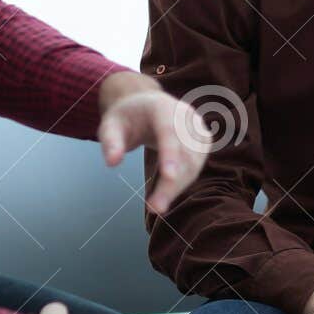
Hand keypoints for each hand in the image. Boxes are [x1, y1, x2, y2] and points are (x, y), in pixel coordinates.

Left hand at [96, 72, 208, 212]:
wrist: (145, 105)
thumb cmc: (126, 118)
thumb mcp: (109, 126)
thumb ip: (110, 142)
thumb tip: (112, 163)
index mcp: (161, 107)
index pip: (169, 130)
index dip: (171, 153)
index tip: (168, 177)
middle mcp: (185, 115)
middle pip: (184, 152)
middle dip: (172, 183)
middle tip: (155, 208)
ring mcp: (197, 127)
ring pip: (194, 162)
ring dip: (178, 187)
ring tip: (157, 206)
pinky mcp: (203, 140)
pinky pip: (197, 165)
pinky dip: (183, 182)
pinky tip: (167, 193)